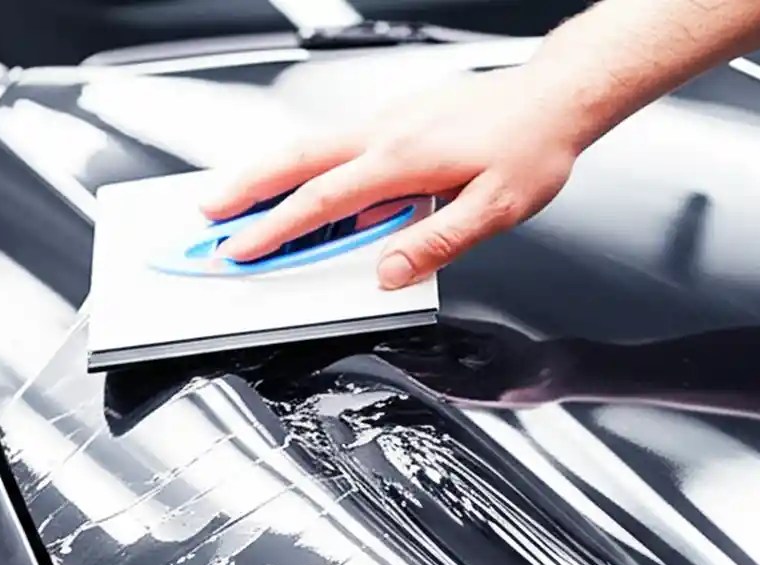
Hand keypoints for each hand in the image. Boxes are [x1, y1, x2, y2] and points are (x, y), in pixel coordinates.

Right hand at [200, 66, 582, 288]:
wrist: (553, 98)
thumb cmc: (530, 148)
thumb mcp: (494, 208)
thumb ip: (437, 242)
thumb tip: (388, 272)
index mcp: (402, 161)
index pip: (321, 202)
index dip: (274, 231)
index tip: (239, 251)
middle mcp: (386, 134)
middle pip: (296, 161)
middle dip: (244, 188)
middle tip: (206, 213)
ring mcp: (388, 122)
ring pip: (311, 146)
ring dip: (267, 172)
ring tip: (236, 198)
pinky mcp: (399, 119)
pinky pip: (337, 142)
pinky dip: (304, 163)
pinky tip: (305, 182)